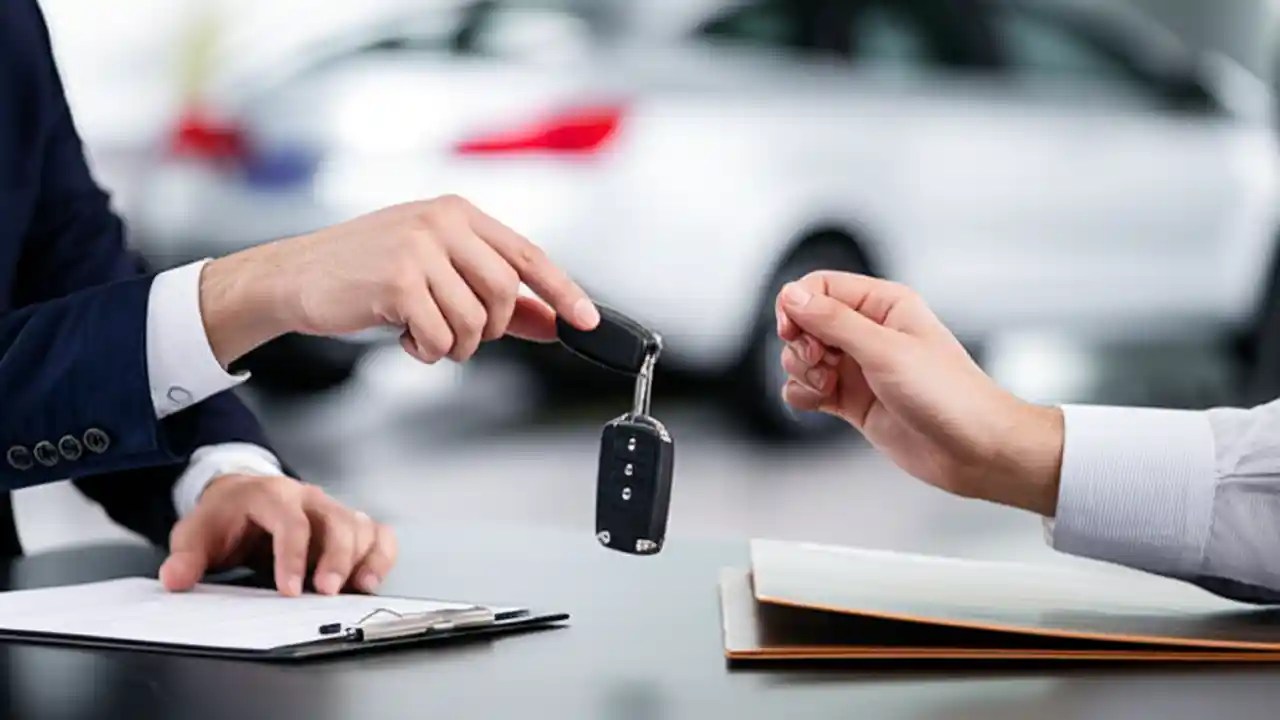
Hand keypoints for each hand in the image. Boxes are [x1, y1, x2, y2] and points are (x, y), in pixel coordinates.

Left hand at [158, 474, 396, 596]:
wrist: (239, 497)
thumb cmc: (224, 517)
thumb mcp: (196, 532)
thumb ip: (187, 557)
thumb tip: (175, 579)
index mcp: (271, 494)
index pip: (291, 521)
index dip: (293, 556)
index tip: (289, 589)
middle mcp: (308, 498)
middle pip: (337, 521)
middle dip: (336, 558)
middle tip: (326, 592)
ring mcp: (330, 510)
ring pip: (361, 526)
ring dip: (363, 558)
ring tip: (356, 588)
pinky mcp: (345, 525)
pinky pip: (376, 534)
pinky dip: (380, 556)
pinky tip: (370, 579)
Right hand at [198, 194, 600, 366]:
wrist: (295, 276)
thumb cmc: (365, 273)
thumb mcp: (436, 273)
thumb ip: (496, 295)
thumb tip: (552, 321)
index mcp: (458, 212)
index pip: (528, 254)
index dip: (563, 291)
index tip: (588, 321)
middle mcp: (442, 222)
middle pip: (506, 295)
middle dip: (489, 330)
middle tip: (455, 333)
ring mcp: (419, 247)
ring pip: (475, 322)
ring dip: (453, 345)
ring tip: (422, 332)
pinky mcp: (397, 279)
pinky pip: (439, 338)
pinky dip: (426, 351)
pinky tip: (402, 335)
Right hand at [776, 272, 1063, 515]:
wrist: (975, 449)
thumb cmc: (950, 396)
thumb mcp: (886, 350)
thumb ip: (834, 321)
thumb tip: (792, 296)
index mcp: (884, 305)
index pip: (820, 287)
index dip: (797, 306)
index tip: (792, 330)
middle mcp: (869, 332)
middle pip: (805, 322)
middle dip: (800, 343)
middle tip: (820, 361)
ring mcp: (859, 367)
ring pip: (802, 356)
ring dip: (801, 371)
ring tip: (828, 386)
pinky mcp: (853, 400)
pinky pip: (808, 388)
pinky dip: (804, 394)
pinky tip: (821, 402)